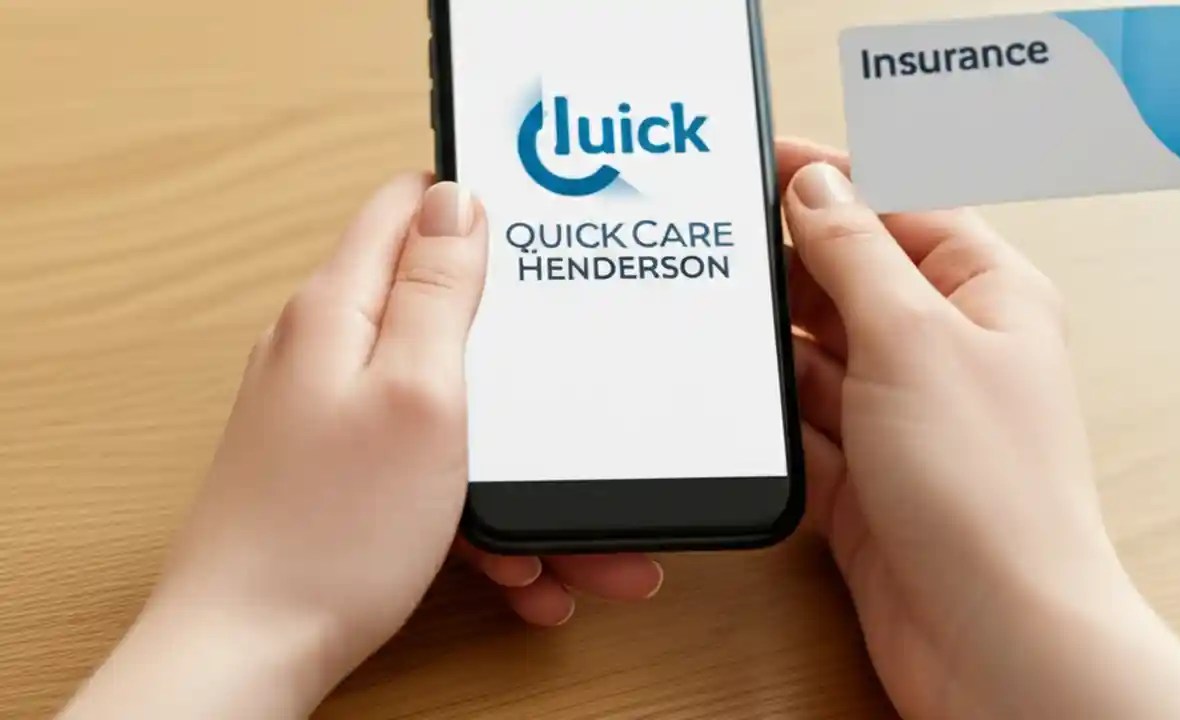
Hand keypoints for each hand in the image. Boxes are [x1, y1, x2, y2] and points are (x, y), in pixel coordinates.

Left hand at [60, 174, 659, 719]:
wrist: (250, 651)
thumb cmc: (331, 532)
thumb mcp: (417, 391)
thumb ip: (438, 288)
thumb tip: (455, 199)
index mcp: (338, 310)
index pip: (408, 206)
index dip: (478, 207)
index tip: (541, 238)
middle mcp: (325, 350)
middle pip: (441, 315)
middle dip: (516, 363)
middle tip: (571, 401)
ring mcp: (329, 412)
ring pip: (448, 407)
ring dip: (507, 457)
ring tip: (558, 532)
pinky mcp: (337, 469)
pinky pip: (427, 467)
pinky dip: (474, 505)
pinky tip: (514, 560)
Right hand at [778, 138, 1179, 718]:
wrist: (990, 637)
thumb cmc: (990, 493)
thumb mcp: (913, 338)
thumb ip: (857, 254)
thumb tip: (816, 186)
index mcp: (986, 295)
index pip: (902, 205)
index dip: (835, 178)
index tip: (763, 159)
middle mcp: (946, 352)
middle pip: (852, 279)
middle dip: (793, 267)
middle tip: (724, 251)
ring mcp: (902, 418)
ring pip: (819, 355)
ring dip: (776, 349)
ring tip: (722, 332)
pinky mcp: (863, 478)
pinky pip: (802, 427)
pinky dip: (772, 419)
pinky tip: (741, 409)